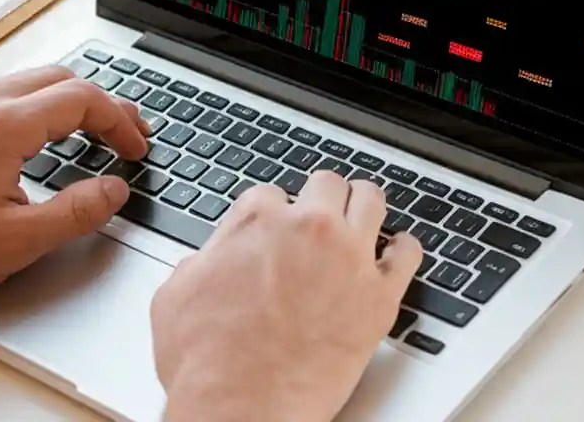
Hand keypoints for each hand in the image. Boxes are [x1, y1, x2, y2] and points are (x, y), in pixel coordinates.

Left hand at [0, 65, 149, 301]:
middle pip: (59, 78)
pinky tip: (40, 137)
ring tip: (91, 132)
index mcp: (3, 127)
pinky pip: (1, 95)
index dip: (119, 121)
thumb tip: (113, 190)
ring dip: (68, 102)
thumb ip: (77, 212)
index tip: (134, 147)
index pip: (81, 99)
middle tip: (126, 131)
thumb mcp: (19, 241)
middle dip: (101, 103)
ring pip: (29, 82)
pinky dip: (36, 107)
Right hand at [151, 172, 421, 421]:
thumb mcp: (175, 298)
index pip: (272, 194)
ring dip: (363, 207)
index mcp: (257, 221)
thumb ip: (197, 265)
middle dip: (321, 200)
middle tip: (321, 218)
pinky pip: (409, 253)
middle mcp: (308, 229)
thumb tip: (205, 263)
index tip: (279, 230)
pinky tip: (397, 252)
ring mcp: (349, 258)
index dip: (274, 214)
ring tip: (362, 219)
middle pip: (327, 185)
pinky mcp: (380, 296)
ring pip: (371, 201)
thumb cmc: (207, 363)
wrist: (242, 408)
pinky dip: (404, 248)